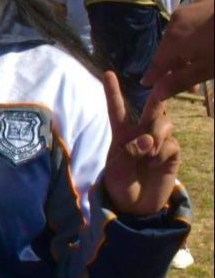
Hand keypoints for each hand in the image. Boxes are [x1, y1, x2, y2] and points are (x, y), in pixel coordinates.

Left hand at [102, 71, 179, 215]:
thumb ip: (130, 150)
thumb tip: (148, 139)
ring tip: (148, 152)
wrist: (135, 205)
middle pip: (151, 108)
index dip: (113, 91)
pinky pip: (171, 143)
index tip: (108, 72)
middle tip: (159, 90)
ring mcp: (158, 142)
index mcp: (122, 133)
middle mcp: (141, 133)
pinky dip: (162, 151)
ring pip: (163, 123)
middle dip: (157, 97)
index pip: (117, 109)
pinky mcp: (171, 153)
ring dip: (156, 134)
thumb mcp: (117, 166)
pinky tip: (155, 163)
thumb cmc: (120, 182)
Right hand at [140, 0, 213, 102]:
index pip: (157, 63)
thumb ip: (179, 81)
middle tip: (191, 84)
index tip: (147, 85)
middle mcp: (176, 19)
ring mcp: (192, 5)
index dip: (153, 75)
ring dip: (186, 47)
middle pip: (170, 46)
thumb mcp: (206, 69)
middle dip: (176, 64)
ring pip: (182, 31)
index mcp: (173, 38)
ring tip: (202, 59)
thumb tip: (154, 94)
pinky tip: (210, 37)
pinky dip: (197, 31)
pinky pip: (195, 18)